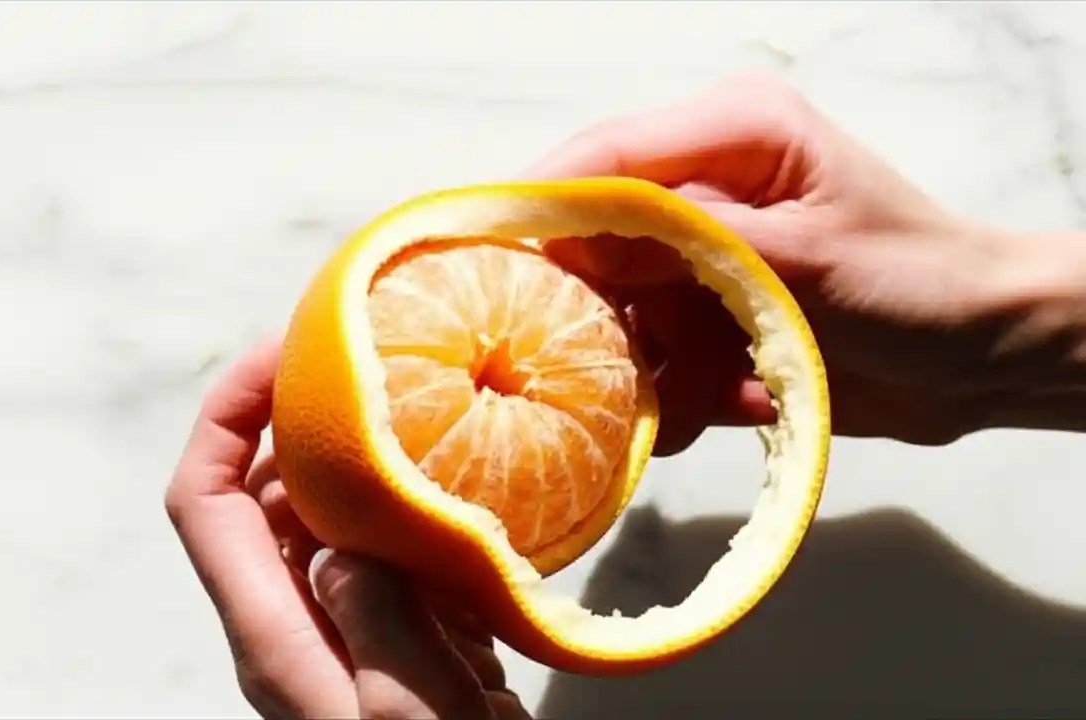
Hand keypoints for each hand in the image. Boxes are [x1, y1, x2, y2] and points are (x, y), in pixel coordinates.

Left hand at [165, 338, 531, 719]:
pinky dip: (407, 510)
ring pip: (323, 516)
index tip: (282, 353)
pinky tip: (461, 496)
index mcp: (275, 641)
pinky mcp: (391, 637)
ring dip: (361, 464)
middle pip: (260, 496)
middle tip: (373, 364)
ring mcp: (342, 632)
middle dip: (300, 422)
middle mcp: (292, 627)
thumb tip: (339, 540)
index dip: (223, 416)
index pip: (203, 505)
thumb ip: (372, 627)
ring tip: (424, 413)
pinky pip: (381, 551)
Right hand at [526, 72, 1085, 451]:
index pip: (605, 156)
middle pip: (598, 237)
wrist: (981, 357)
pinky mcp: (711, 312)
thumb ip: (686, 243)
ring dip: (646, 363)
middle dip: (596, 307)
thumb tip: (575, 242)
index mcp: (733, 133)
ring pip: (622, 307)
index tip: (480, 261)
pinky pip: (657, 352)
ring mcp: (705, 254)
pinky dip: (680, 391)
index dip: (540, 205)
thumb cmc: (914, 284)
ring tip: (696, 395)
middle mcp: (708, 185)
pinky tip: (732, 405)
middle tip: (581, 365)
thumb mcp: (801, 258)